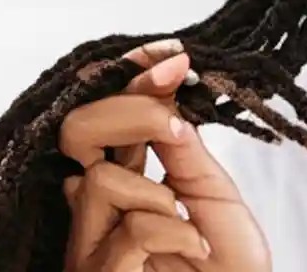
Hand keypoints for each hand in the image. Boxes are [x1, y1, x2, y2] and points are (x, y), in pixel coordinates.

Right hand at [59, 41, 271, 271]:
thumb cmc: (228, 267)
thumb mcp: (211, 195)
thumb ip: (182, 148)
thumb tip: (166, 92)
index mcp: (125, 180)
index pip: (109, 115)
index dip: (131, 78)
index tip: (170, 55)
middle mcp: (96, 208)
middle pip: (78, 133)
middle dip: (130, 114)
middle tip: (172, 124)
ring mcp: (89, 245)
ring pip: (100, 181)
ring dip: (158, 195)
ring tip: (189, 221)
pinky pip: (129, 231)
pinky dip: (173, 231)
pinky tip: (193, 244)